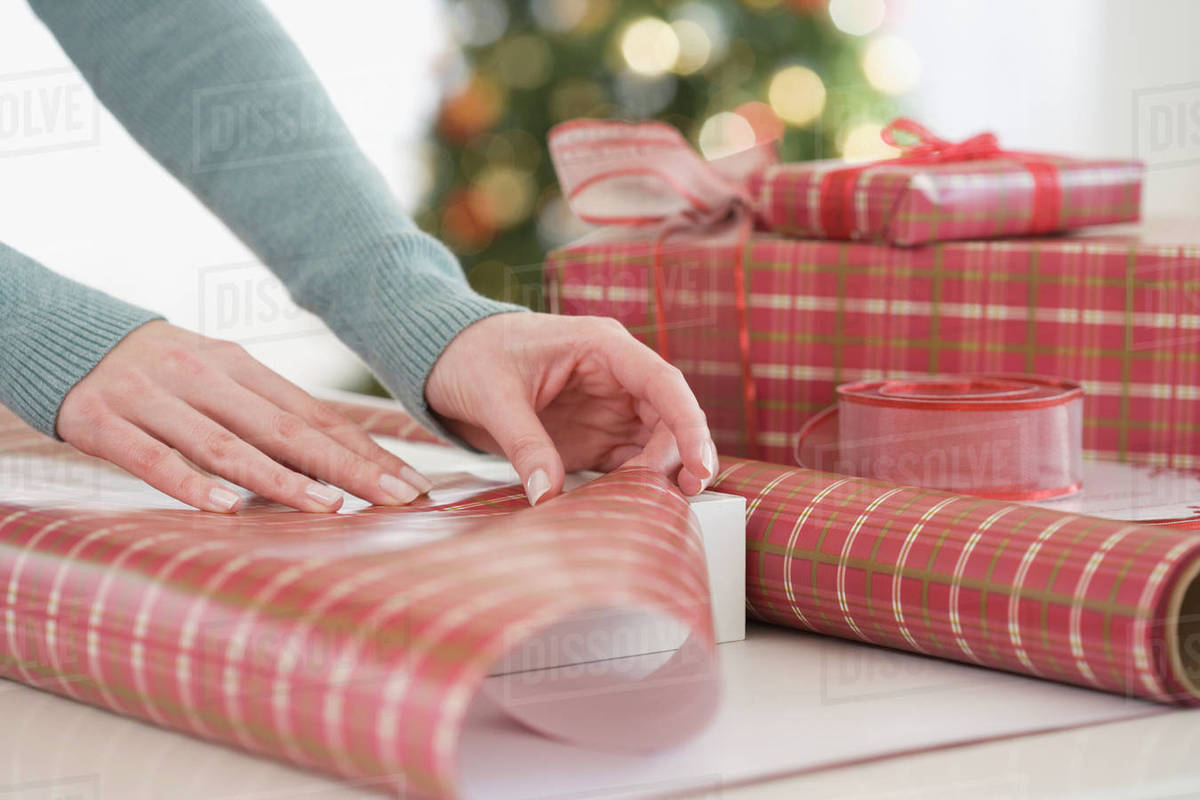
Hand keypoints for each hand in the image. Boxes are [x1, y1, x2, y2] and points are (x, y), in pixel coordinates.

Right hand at [57, 321, 431, 512]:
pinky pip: (152, 457)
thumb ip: (266, 414)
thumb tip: (336, 461)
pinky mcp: (106, 421)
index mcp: (241, 370)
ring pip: (227, 445)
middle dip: (347, 467)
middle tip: (396, 498)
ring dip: (281, 479)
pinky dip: (187, 483)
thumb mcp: (218, 380)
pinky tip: (223, 509)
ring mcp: (156, 399)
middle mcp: (206, 380)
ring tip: (328, 506)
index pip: (315, 415)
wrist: (65, 337)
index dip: (363, 450)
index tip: (409, 481)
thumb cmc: (161, 373)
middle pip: (287, 430)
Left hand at [425, 312, 717, 504]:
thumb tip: (548, 497)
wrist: (442, 357)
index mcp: (601, 348)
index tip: (699, 464)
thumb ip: (526, 444)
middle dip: (679, 457)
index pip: (662, 383)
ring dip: (659, 476)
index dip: (688, 424)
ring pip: (654, 444)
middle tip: (677, 497)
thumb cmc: (469, 355)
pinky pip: (624, 464)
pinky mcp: (591, 436)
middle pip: (668, 418)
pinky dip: (630, 487)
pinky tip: (629, 509)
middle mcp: (614, 377)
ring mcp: (606, 409)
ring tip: (655, 508)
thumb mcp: (493, 396)